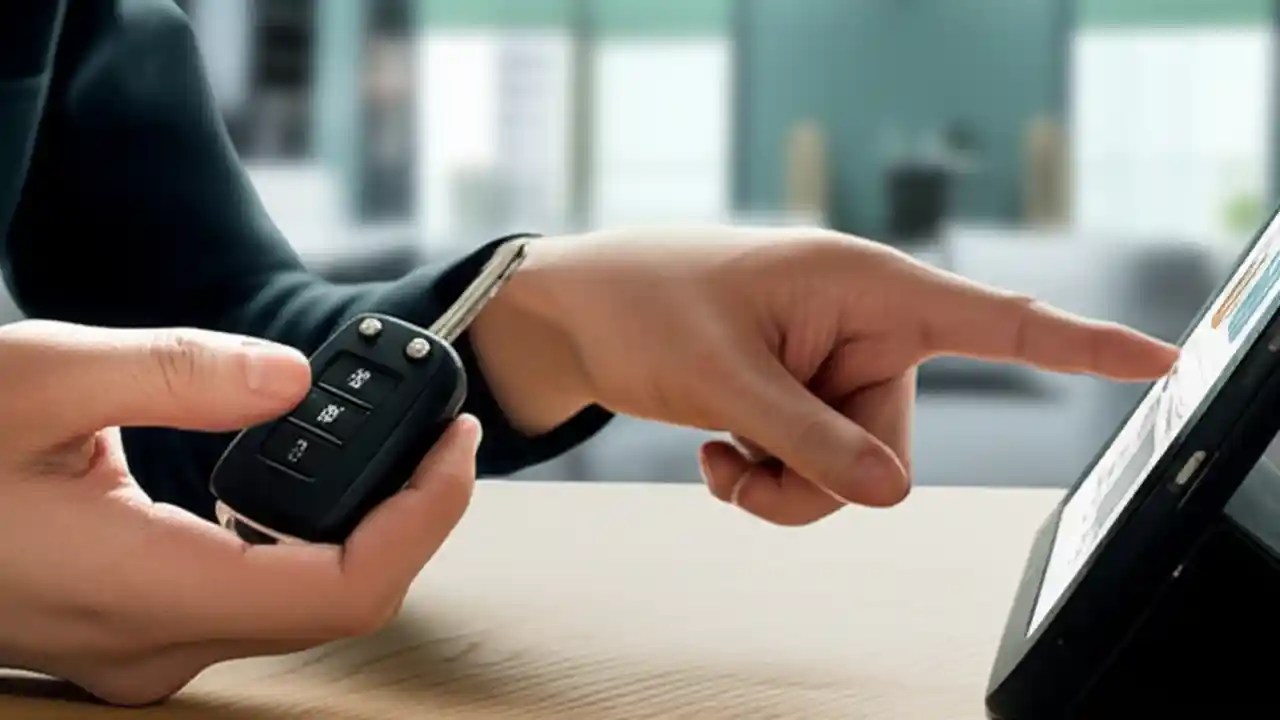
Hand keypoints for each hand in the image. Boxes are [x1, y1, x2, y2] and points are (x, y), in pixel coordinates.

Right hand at [0, 320, 477, 705]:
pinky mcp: (127, 632)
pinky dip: (303, 546)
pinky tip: (313, 488)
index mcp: (142, 588)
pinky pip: (250, 601)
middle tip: (438, 436)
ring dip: (360, 532)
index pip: (344, 589)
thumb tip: (291, 377)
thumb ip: (180, 372)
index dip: (423, 520)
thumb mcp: (40, 375)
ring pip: (297, 607)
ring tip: (397, 452)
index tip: (457, 446)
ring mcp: (138, 650)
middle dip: (406, 518)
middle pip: (335, 601)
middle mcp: (153, 642)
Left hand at [471, 226, 1177, 524]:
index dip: (1079, 344)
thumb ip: (812, 439)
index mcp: (864, 287)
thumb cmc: (647, 307)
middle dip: (822, 474)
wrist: (583, 315)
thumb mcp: (726, 376)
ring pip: (853, 472)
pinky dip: (768, 481)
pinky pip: (817, 474)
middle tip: (745, 454)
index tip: (1160, 357)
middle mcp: (863, 327)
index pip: (993, 319)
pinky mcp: (806, 400)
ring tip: (722, 449)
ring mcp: (834, 369)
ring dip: (786, 483)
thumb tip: (891, 493)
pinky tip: (717, 454)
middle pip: (896, 442)